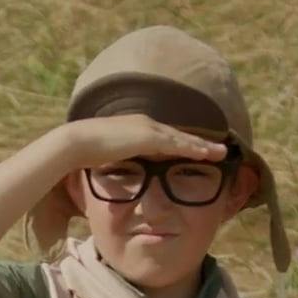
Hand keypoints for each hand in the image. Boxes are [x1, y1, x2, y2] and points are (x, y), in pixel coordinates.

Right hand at [52, 113, 229, 174]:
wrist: (75, 142)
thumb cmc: (84, 152)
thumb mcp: (106, 157)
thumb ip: (118, 162)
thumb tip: (118, 172)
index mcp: (136, 128)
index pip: (166, 137)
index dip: (184, 143)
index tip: (197, 149)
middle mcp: (145, 124)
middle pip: (179, 135)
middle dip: (200, 142)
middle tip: (220, 149)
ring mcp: (147, 128)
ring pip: (182, 138)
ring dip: (203, 145)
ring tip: (222, 152)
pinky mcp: (147, 136)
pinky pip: (176, 144)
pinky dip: (193, 148)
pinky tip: (207, 154)